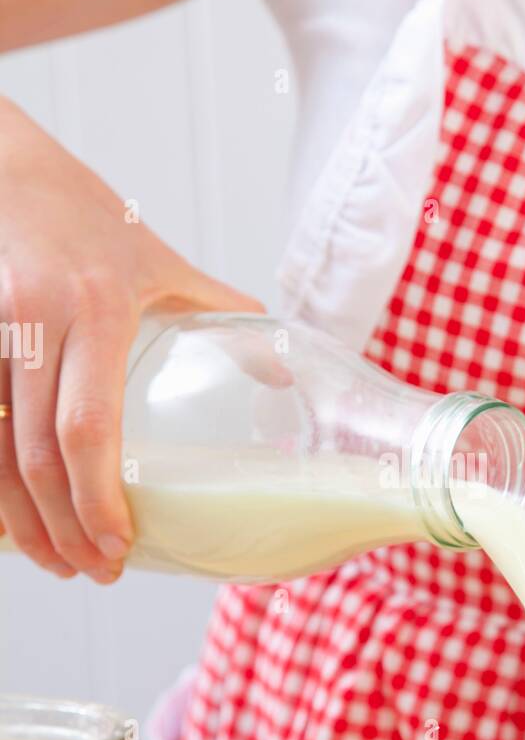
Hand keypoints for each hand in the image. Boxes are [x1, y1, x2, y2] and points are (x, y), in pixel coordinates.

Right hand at [0, 97, 263, 581]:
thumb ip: (221, 313)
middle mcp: (36, 321)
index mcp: (98, 308)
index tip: (120, 546)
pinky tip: (12, 519)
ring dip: (21, 521)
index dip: (96, 499)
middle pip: (37, 454)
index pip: (88, 427)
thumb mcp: (162, 260)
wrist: (5, 167)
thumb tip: (281, 372)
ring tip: (56, 562)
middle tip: (94, 572)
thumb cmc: (88, 217)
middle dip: (63, 528)